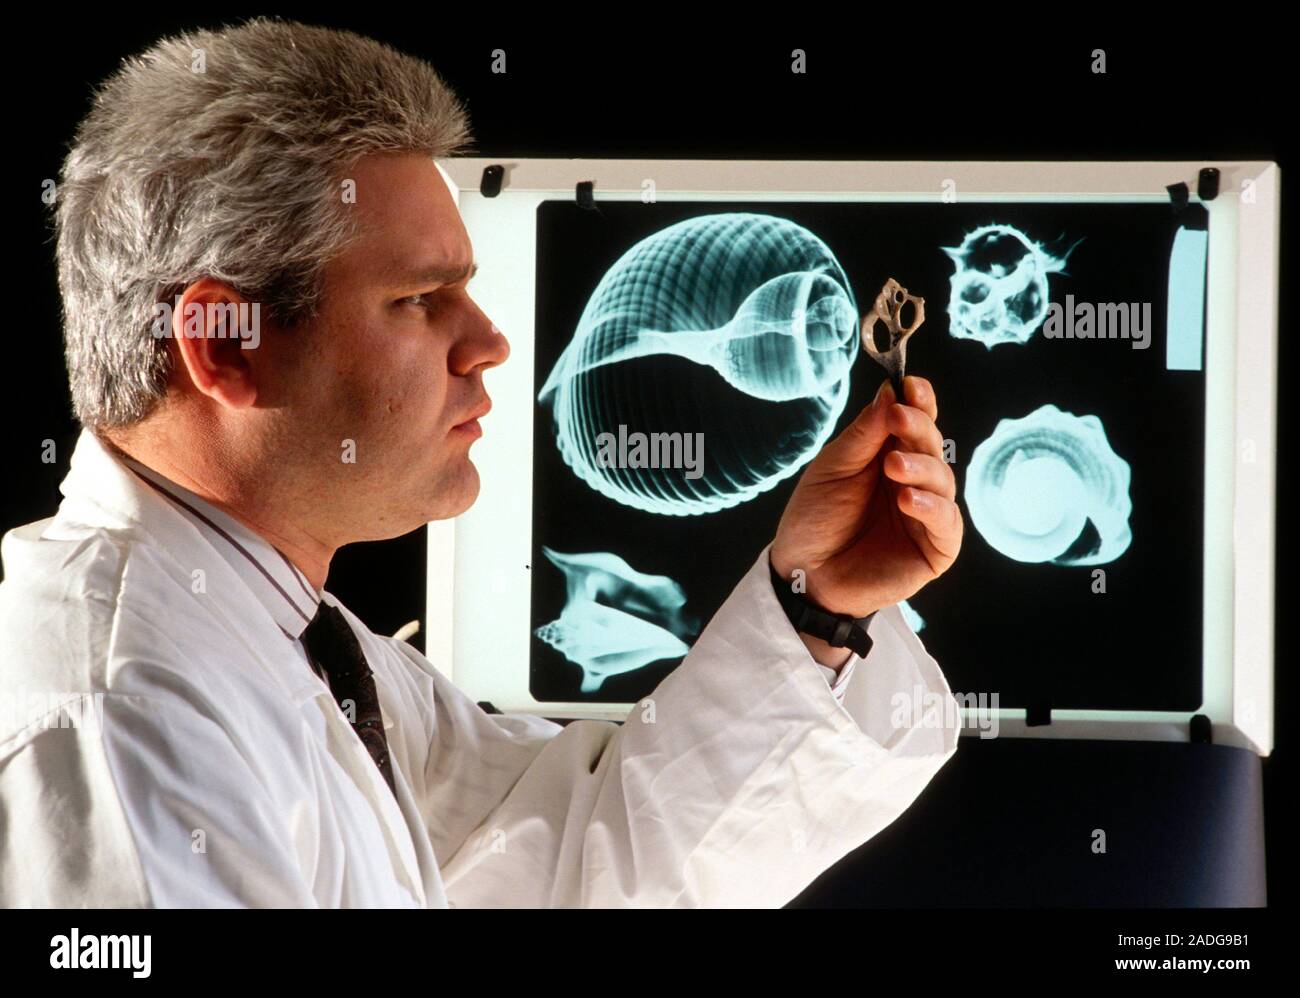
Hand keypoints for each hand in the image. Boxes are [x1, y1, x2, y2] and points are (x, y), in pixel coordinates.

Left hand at [770, 375, 962, 618]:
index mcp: (890, 454)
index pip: (916, 421)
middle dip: (917, 429)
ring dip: (921, 467)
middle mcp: (915, 480)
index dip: (919, 401)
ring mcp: (928, 514)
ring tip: (893, 467)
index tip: (910, 385)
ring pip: (943, 480)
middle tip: (897, 419)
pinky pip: (946, 523)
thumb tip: (889, 392)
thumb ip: (863, 434)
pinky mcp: (935, 548)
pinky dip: (931, 507)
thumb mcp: (832, 469)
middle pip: (932, 445)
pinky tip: (908, 499)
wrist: (802, 573)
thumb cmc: (816, 519)